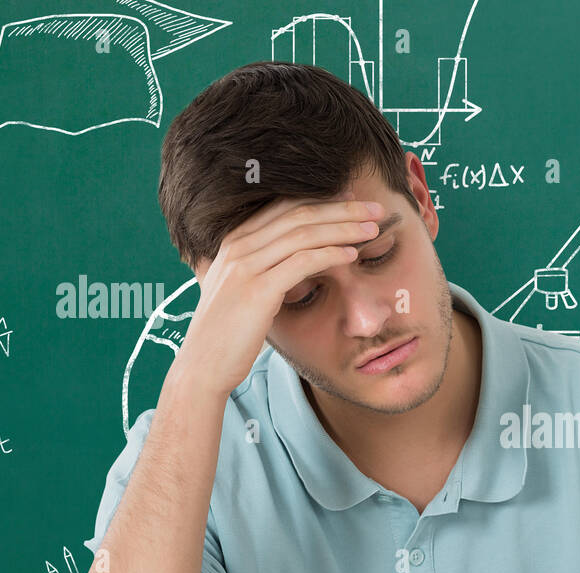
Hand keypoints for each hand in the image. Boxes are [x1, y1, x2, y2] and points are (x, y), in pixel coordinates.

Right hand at [172, 192, 384, 396]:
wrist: (204, 365)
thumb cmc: (228, 332)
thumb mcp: (242, 289)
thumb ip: (262, 268)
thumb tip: (296, 261)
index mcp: (234, 241)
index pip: (284, 207)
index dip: (322, 200)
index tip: (352, 200)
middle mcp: (238, 246)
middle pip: (298, 213)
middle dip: (342, 209)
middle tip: (375, 209)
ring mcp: (246, 266)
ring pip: (304, 234)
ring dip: (344, 228)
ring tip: (372, 229)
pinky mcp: (258, 289)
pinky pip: (303, 262)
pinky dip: (331, 254)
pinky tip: (352, 255)